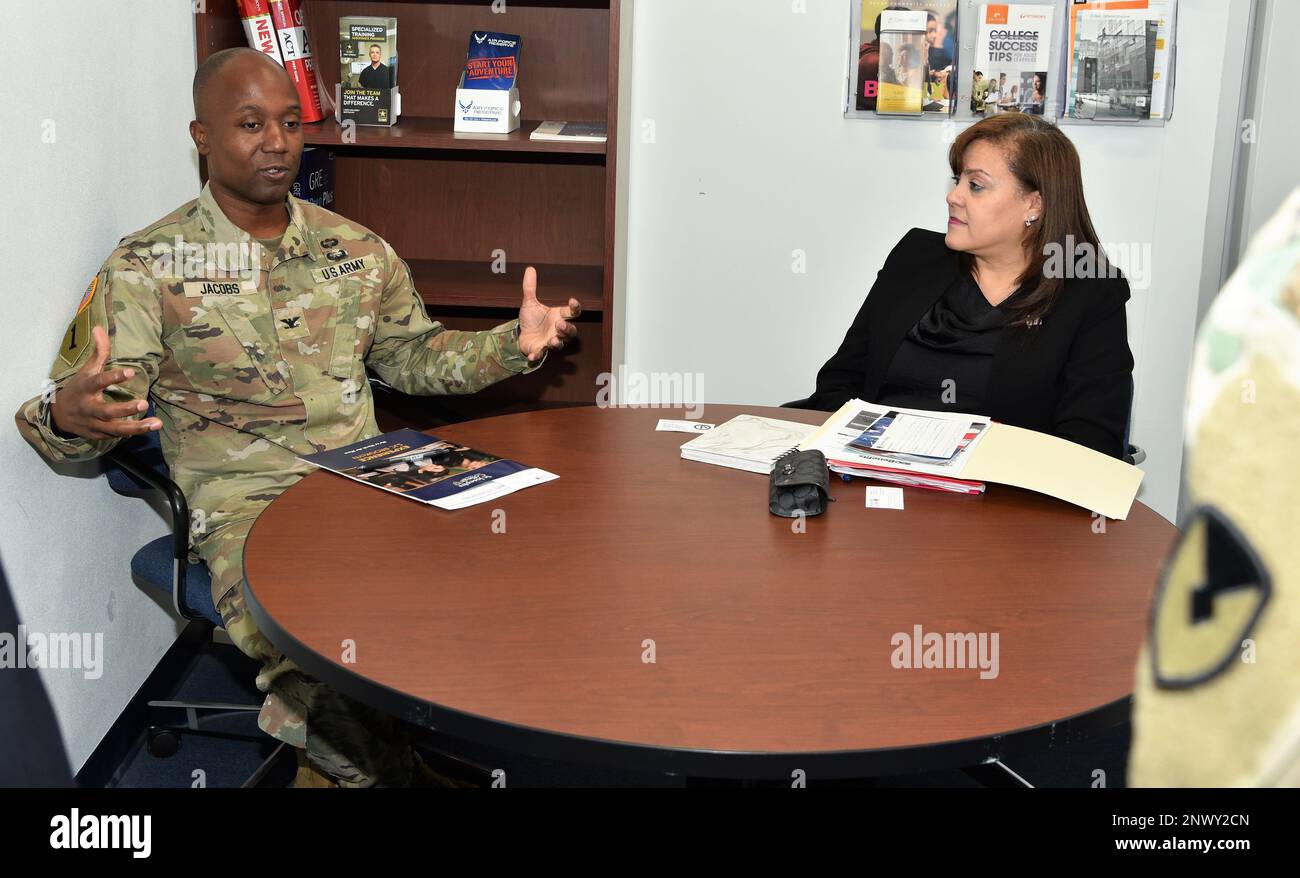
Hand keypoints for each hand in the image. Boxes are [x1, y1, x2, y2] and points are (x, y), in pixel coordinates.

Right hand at [50, 325, 159, 439]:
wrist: (59, 415)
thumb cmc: (78, 388)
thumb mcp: (87, 370)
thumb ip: (98, 352)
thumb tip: (100, 328)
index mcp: (86, 388)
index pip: (99, 381)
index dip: (113, 377)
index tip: (130, 372)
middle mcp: (89, 407)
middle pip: (107, 411)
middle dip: (125, 409)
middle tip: (144, 403)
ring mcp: (93, 424)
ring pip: (115, 429)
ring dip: (137, 427)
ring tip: (157, 423)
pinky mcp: (98, 435)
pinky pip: (116, 436)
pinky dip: (131, 433)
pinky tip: (149, 428)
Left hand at [516, 267, 579, 362]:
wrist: (521, 335)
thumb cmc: (531, 320)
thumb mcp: (529, 303)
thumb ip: (530, 288)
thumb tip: (530, 269)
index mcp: (558, 316)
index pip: (572, 312)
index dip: (575, 307)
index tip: (572, 300)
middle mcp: (557, 330)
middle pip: (571, 331)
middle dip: (567, 328)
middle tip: (559, 323)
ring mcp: (550, 341)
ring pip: (560, 344)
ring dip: (558, 342)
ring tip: (553, 340)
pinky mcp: (540, 350)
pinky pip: (542, 354)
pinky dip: (538, 355)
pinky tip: (533, 355)